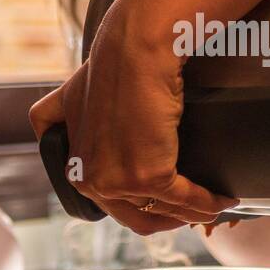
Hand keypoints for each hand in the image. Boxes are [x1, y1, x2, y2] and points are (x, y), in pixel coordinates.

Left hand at [29, 2, 237, 234]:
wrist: (135, 50)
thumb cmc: (110, 65)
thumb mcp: (68, 96)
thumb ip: (54, 120)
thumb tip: (45, 128)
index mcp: (75, 168)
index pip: (112, 204)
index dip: (142, 206)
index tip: (167, 202)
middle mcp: (91, 181)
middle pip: (137, 217)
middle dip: (168, 219)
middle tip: (192, 212)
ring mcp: (118, 181)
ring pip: (163, 211)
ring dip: (193, 213)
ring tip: (215, 205)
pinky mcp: (149, 176)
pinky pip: (186, 199)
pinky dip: (209, 202)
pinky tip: (224, 198)